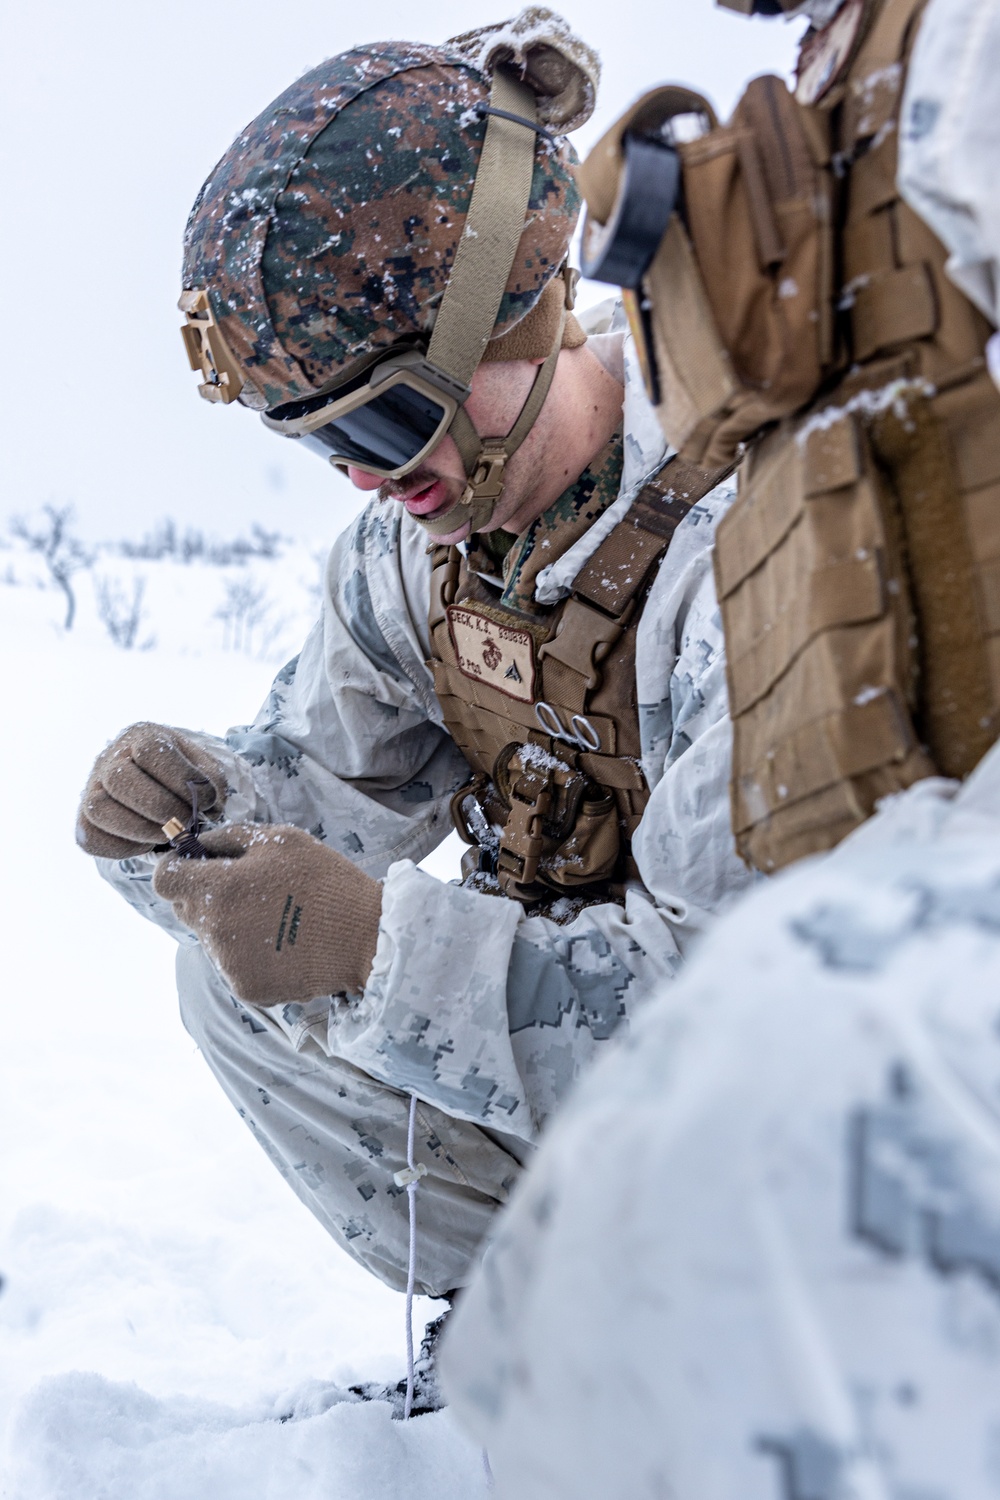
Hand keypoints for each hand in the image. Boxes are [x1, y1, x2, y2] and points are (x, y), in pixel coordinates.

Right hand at [77, 722, 225, 859]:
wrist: (158, 789)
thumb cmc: (183, 777)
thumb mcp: (203, 768)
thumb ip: (211, 780)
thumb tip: (206, 803)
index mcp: (142, 737)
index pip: (150, 751)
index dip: (181, 779)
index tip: (205, 800)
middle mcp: (110, 759)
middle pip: (119, 780)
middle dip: (159, 807)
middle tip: (186, 821)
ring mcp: (92, 789)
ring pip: (99, 810)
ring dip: (141, 830)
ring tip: (168, 834)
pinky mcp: (85, 820)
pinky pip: (91, 838)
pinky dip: (122, 848)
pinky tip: (146, 842)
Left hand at [152, 823, 381, 1005]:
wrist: (364, 938)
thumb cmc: (325, 880)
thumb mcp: (282, 840)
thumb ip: (230, 837)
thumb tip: (196, 844)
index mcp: (219, 889)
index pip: (164, 879)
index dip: (177, 869)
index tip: (198, 867)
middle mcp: (214, 930)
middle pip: (186, 910)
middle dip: (207, 897)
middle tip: (251, 892)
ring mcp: (227, 964)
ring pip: (210, 938)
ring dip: (230, 927)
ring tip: (275, 920)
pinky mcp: (244, 988)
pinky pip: (232, 965)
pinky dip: (249, 955)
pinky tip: (282, 944)